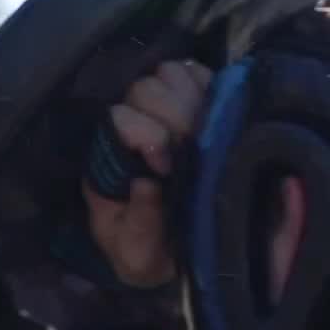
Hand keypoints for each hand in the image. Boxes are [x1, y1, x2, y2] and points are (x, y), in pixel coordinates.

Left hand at [81, 59, 213, 288]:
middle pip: (146, 88)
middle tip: (193, 147)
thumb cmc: (151, 253)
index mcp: (112, 160)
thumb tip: (146, 185)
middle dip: (172, 115)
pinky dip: (210, 86)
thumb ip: (139, 224)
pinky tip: (218, 114)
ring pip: (170, 73)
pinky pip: (199, 73)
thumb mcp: (139, 254)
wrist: (178, 256)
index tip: (166, 166)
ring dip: (191, 99)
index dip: (144, 133)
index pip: (119, 118)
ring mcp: (161, 112)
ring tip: (206, 132)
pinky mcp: (194, 104)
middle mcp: (132, 127)